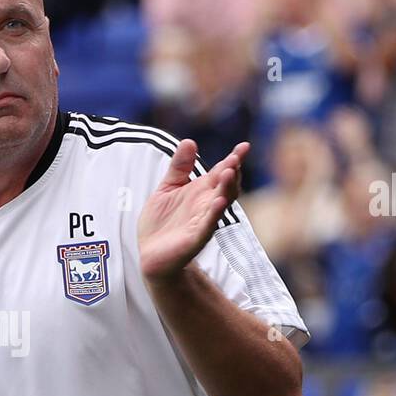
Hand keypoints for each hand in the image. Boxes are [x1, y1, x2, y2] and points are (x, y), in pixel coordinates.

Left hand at [138, 140, 246, 283]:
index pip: (221, 172)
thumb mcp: (167, 188)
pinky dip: (214, 215)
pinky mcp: (194, 240)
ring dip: (226, 189)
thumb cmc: (162, 222)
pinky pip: (207, 226)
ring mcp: (203, 222)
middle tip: (236, 159)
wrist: (151, 255)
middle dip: (231, 173)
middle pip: (225, 187)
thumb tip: (190, 141)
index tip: (244, 146)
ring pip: (220, 204)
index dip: (232, 159)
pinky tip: (218, 203)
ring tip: (230, 173)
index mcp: (201, 192)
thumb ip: (179, 167)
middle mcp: (206, 205)